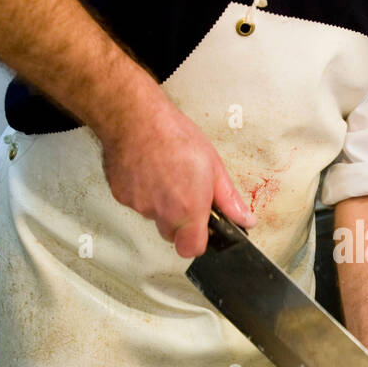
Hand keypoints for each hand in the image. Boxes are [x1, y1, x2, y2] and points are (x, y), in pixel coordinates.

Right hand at [97, 88, 255, 258]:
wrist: (135, 118)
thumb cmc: (175, 136)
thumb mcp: (214, 166)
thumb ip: (229, 200)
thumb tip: (246, 220)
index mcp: (188, 208)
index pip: (191, 249)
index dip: (197, 241)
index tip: (203, 226)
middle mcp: (162, 212)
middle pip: (171, 234)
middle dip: (180, 221)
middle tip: (185, 192)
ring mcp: (139, 205)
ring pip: (153, 216)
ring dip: (161, 203)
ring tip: (166, 173)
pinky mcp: (121, 196)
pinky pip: (136, 203)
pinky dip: (143, 192)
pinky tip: (148, 170)